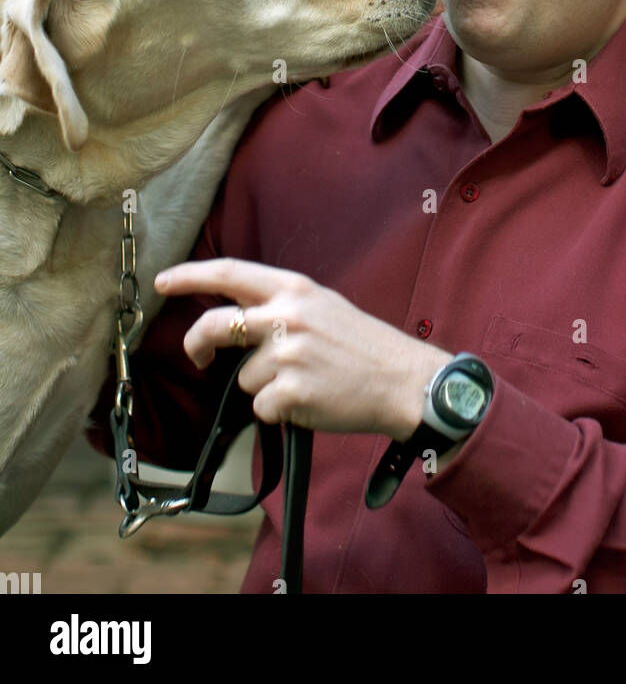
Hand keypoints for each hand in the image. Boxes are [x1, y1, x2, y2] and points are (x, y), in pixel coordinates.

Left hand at [153, 258, 452, 440]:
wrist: (402, 380)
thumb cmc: (361, 345)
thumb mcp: (321, 306)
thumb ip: (279, 306)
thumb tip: (234, 319)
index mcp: (293, 289)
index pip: (230, 272)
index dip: (190, 276)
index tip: (163, 281)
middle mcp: (286, 316)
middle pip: (215, 325)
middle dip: (197, 344)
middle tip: (199, 357)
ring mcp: (288, 354)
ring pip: (243, 378)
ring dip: (265, 387)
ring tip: (305, 382)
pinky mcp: (291, 392)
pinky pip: (263, 408)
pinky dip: (281, 411)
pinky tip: (311, 401)